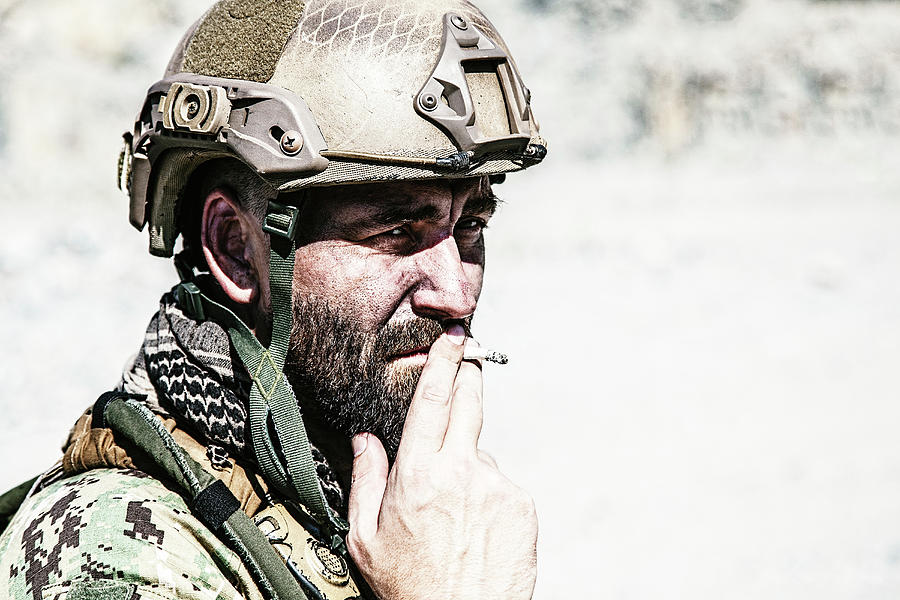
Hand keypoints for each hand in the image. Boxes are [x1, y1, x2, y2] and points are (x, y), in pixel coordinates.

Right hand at [346, 325, 537, 599]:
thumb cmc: (409, 587)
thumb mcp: (365, 538)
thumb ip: (365, 479)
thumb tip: (366, 439)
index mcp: (419, 475)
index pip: (432, 401)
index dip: (444, 361)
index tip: (452, 336)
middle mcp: (462, 472)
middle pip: (469, 404)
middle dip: (468, 376)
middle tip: (468, 358)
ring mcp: (497, 487)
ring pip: (480, 455)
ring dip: (467, 467)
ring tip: (454, 515)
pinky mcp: (522, 504)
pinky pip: (501, 485)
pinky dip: (487, 496)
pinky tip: (475, 528)